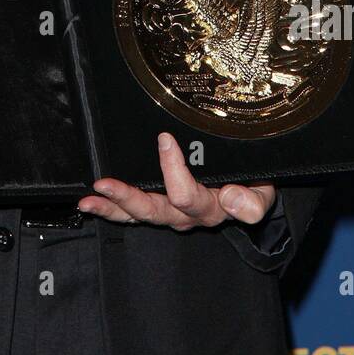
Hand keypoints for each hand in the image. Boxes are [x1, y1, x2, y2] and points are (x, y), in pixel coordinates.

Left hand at [78, 132, 276, 231]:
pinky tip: (91, 202)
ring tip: (90, 197)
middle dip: (127, 198)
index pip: (187, 196)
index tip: (166, 140)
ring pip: (138, 213)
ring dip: (112, 205)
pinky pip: (132, 213)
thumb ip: (253, 202)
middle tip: (105, 183)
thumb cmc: (254, 185)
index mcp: (211, 208)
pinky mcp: (159, 207)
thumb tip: (232, 199)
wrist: (253, 195)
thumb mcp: (263, 193)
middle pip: (153, 211)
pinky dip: (110, 208)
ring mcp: (170, 212)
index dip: (174, 172)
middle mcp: (187, 214)